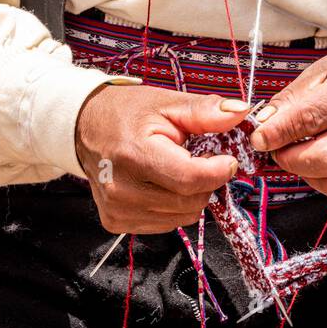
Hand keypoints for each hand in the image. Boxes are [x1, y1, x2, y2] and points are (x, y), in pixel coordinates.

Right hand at [75, 84, 249, 233]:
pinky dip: (173, 207)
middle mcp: (121, 187)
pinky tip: (161, 184)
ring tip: (176, 169)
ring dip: (190, 196)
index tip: (227, 160)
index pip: (188, 178)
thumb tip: (240, 112)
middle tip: (200, 159)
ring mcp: (117, 209)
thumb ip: (205, 111)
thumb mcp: (167, 103)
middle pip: (189, 202)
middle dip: (206, 182)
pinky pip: (164, 224)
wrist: (85, 127)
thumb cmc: (127, 112)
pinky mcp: (115, 222)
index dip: (217, 171)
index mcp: (134, 153)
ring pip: (181, 217)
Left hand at [249, 38, 326, 198]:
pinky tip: (318, 163)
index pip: (312, 119)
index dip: (279, 133)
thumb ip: (289, 100)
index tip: (258, 139)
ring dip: (305, 172)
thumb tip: (262, 127)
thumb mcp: (319, 73)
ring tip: (297, 153)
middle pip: (324, 158)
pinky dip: (324, 181)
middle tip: (276, 148)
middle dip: (289, 158)